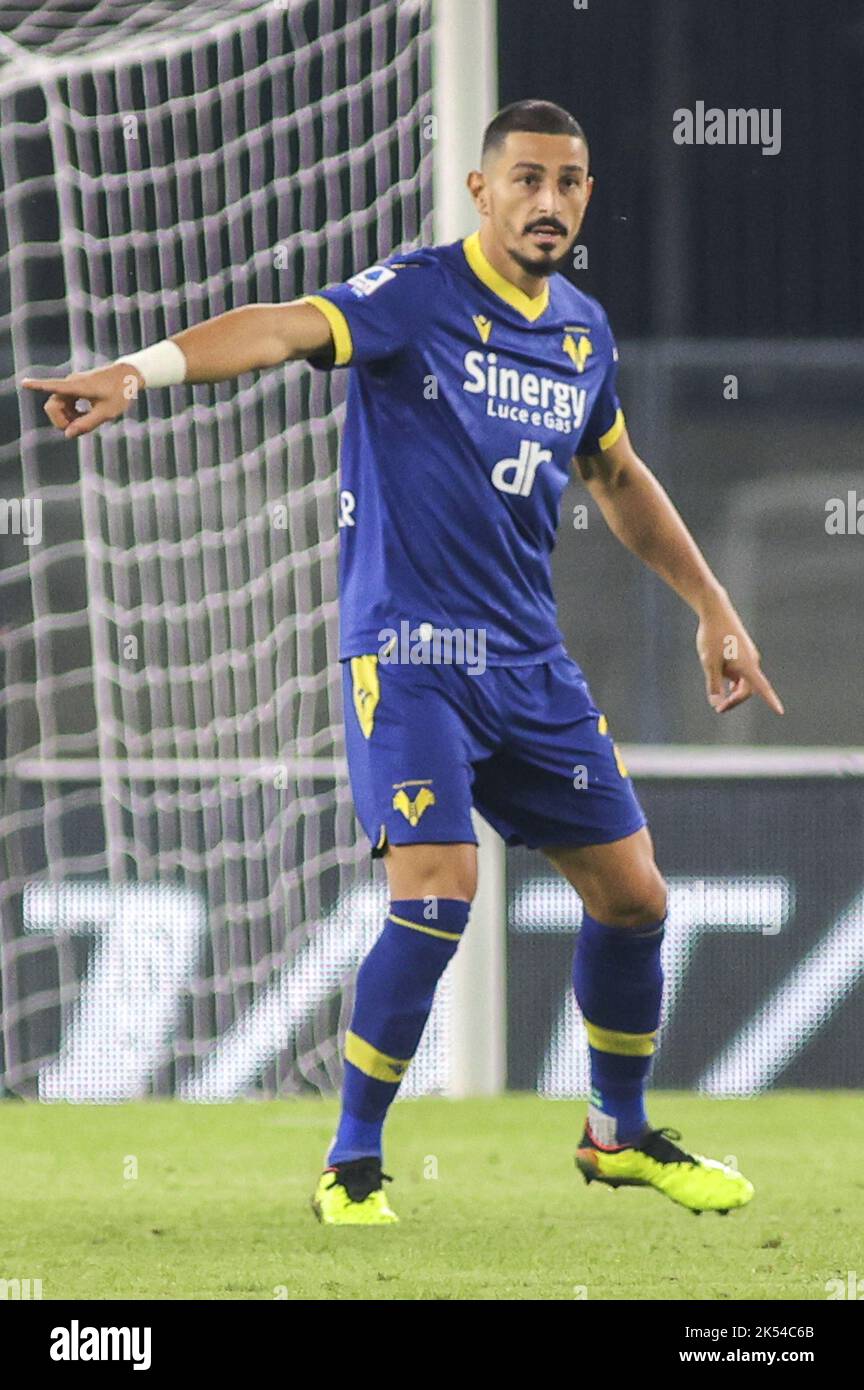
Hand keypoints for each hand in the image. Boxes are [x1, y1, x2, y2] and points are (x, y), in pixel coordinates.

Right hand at [21, 362, 143, 438]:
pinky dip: (71, 413)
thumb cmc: (120, 393)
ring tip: (86, 422)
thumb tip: (68, 435)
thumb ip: (87, 424)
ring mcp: (72, 386)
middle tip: (77, 429)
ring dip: (67, 418)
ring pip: (58, 406)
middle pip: (52, 406)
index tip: (24, 382)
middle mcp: (71, 384)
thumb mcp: (106, 413)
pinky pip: (65, 404)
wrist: (128, 377)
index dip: (37, 386)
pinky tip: (85, 416)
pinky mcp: (76, 388)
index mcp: (77, 387)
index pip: (53, 386)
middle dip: (60, 421)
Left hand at [696, 596, 783, 715]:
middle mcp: (751, 661)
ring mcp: (748, 656)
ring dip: (733, 691)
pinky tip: (722, 683)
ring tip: (718, 698)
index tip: (780, 712)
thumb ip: (713, 685)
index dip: (771, 701)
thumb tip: (716, 703)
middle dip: (735, 701)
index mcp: (746, 665)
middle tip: (718, 709)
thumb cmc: (712, 636)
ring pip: (743, 681)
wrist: (715, 611)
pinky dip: (732, 680)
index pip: (761, 688)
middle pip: (747, 689)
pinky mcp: (742, 652)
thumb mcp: (709, 663)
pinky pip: (740, 672)